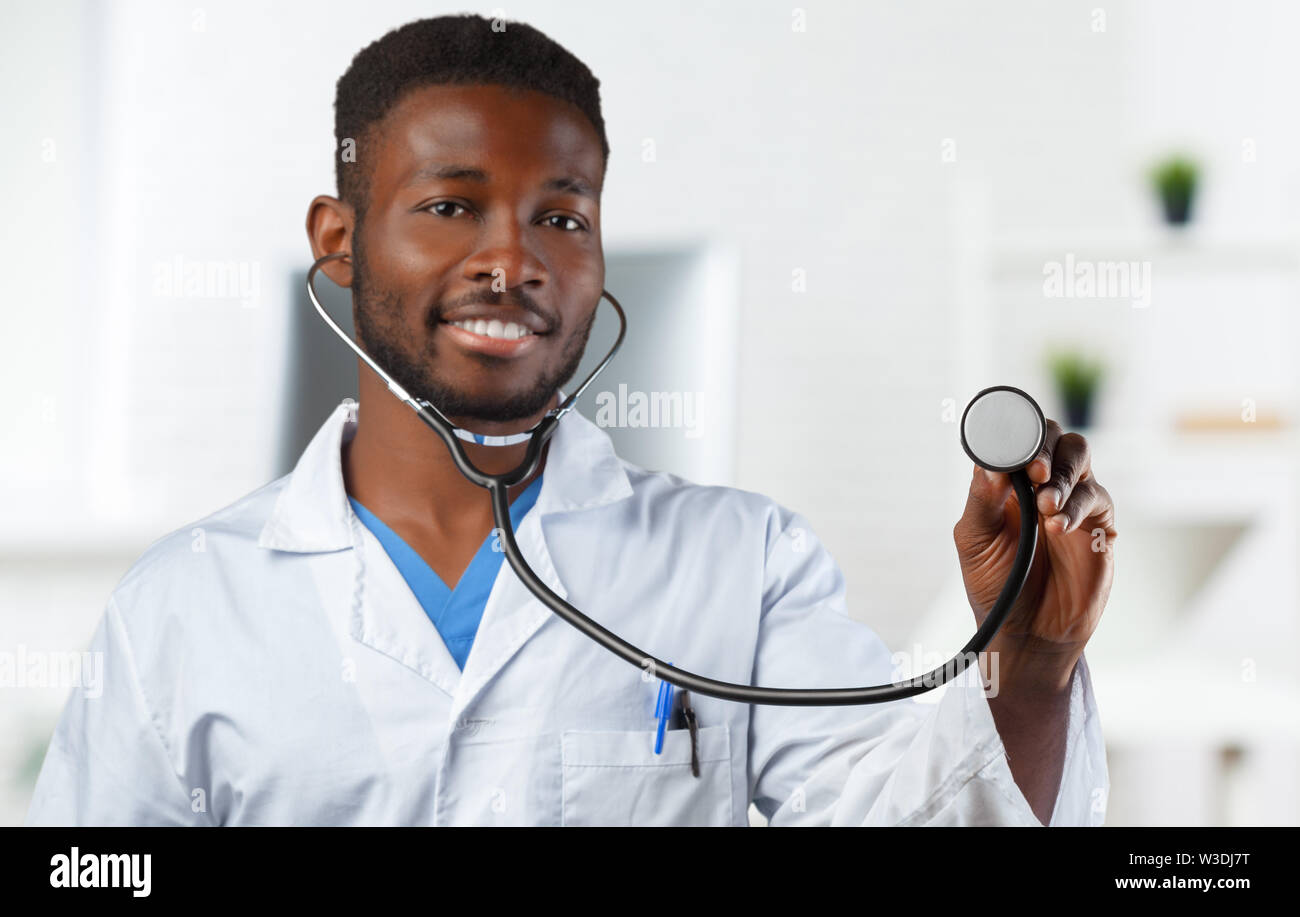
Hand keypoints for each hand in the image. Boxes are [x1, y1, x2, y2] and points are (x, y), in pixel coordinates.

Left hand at [952, 420, 1117, 690]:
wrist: (1027, 632)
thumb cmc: (995, 583)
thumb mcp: (974, 541)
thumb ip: (982, 500)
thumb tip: (988, 462)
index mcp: (1006, 481)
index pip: (1016, 437)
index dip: (1016, 433)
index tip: (1011, 449)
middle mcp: (1041, 483)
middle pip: (1054, 436)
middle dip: (1045, 446)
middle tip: (1035, 471)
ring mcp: (1072, 500)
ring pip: (1079, 456)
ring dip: (1063, 474)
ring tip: (1045, 506)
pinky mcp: (1098, 524)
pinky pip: (1096, 498)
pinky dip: (1076, 508)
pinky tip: (1056, 528)